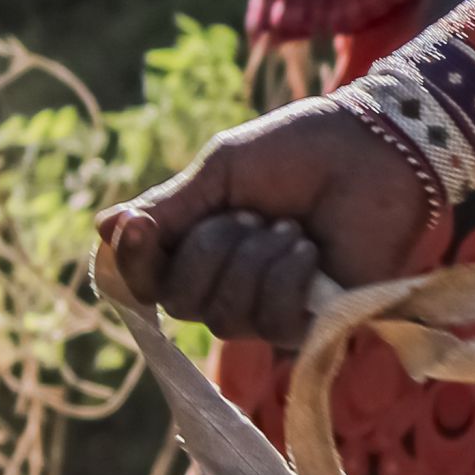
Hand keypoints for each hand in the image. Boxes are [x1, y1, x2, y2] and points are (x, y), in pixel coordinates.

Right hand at [95, 100, 441, 345]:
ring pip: (224, 315)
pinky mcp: (312, 325)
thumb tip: (102, 228)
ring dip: (254, 260)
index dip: (133, 264)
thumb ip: (169, 209)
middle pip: (180, 302)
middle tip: (252, 211)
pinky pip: (271, 322)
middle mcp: (225, 287)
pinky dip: (285, 276)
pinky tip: (308, 247)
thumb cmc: (298, 151)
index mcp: (198, 248)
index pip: (143, 284)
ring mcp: (267, 311)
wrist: (373, 148)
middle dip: (210, 249)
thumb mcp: (221, 171)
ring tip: (288, 225)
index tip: (136, 228)